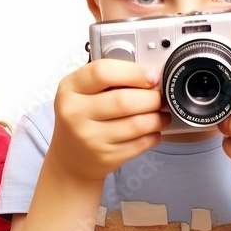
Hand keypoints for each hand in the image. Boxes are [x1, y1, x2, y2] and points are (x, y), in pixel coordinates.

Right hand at [49, 59, 167, 182]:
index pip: (103, 72)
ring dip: (157, 118)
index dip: (133, 72)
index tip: (150, 77)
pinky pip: (140, 144)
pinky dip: (153, 135)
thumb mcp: (82, 91)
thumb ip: (109, 79)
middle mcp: (76, 113)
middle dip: (152, 98)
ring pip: (137, 124)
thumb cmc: (81, 117)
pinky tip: (152, 130)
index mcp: (70, 89)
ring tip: (160, 114)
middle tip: (159, 98)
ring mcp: (90, 138)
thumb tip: (149, 77)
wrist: (70, 158)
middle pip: (124, 100)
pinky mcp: (105, 157)